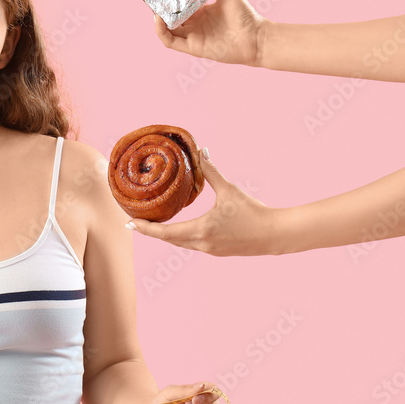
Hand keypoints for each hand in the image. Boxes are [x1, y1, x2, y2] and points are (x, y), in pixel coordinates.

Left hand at [129, 151, 278, 255]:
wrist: (276, 235)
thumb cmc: (253, 212)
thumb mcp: (230, 190)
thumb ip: (212, 172)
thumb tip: (201, 151)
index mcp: (200, 231)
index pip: (164, 233)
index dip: (144, 228)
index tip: (128, 223)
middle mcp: (201, 244)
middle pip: (168, 239)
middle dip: (151, 231)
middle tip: (135, 221)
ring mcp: (209, 251)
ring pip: (180, 243)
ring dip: (166, 235)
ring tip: (152, 224)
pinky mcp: (217, 252)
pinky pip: (191, 245)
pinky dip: (180, 237)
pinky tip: (178, 229)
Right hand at [154, 0, 264, 66]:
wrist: (255, 37)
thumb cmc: (245, 14)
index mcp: (198, 10)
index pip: (177, 2)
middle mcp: (192, 23)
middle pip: (168, 14)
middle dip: (157, 4)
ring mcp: (191, 36)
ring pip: (166, 27)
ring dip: (156, 17)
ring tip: (151, 4)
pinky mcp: (191, 47)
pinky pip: (169, 41)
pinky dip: (161, 31)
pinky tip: (158, 18)